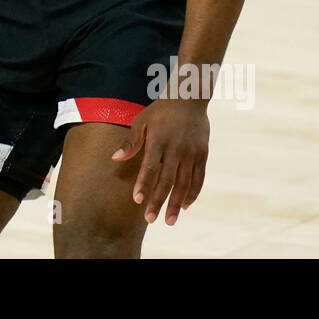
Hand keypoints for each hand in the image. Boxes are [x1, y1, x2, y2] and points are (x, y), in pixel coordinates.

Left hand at [111, 100, 208, 225]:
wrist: (189, 99)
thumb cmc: (161, 111)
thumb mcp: (142, 121)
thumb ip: (131, 141)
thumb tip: (115, 158)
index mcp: (159, 140)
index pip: (150, 166)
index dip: (144, 184)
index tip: (137, 200)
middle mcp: (176, 149)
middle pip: (167, 179)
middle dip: (158, 201)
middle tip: (150, 219)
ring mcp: (191, 153)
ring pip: (184, 183)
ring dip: (176, 203)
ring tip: (169, 220)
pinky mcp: (202, 155)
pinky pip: (199, 178)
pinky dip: (193, 193)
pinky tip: (185, 205)